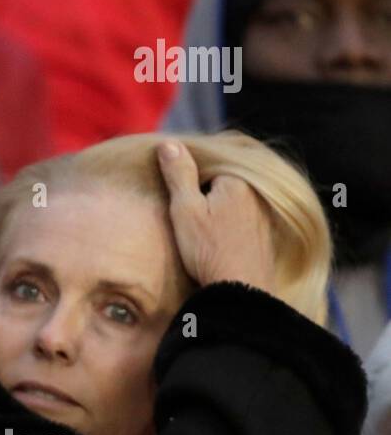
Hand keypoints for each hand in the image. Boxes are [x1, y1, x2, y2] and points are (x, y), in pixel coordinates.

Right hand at [157, 141, 275, 292]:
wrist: (239, 291)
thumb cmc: (208, 249)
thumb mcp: (184, 208)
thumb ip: (178, 174)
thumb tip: (169, 143)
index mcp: (237, 180)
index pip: (207, 167)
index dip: (188, 182)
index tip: (177, 200)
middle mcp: (256, 193)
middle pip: (221, 183)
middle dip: (203, 194)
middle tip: (186, 219)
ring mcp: (264, 215)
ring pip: (232, 203)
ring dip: (217, 211)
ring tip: (200, 233)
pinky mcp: (266, 235)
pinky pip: (242, 220)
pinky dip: (228, 226)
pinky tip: (216, 243)